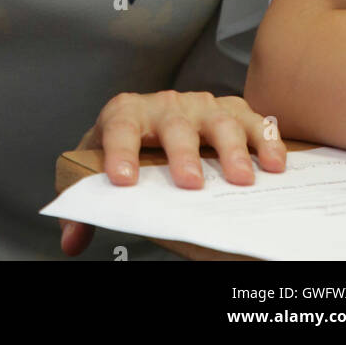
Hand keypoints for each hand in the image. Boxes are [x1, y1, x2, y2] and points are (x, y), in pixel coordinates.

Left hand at [58, 90, 286, 256]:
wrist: (148, 118)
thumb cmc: (126, 144)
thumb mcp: (97, 166)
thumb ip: (84, 204)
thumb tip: (72, 239)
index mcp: (127, 114)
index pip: (119, 126)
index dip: (119, 151)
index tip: (123, 180)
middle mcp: (166, 105)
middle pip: (175, 124)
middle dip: (183, 153)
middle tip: (190, 183)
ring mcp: (202, 106)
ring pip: (219, 119)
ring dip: (232, 148)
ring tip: (241, 179)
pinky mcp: (233, 113)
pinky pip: (254, 120)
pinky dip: (267, 140)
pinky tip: (274, 164)